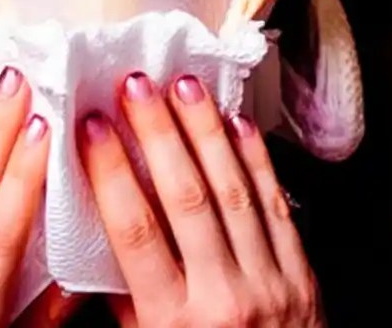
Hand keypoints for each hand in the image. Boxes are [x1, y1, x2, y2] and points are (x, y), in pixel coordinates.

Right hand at [78, 73, 322, 327]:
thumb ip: (127, 304)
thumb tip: (100, 240)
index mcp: (174, 321)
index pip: (135, 233)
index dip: (111, 173)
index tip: (89, 128)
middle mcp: (224, 296)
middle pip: (186, 198)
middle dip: (158, 134)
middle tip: (135, 86)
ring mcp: (270, 282)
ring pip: (234, 191)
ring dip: (206, 133)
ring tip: (183, 87)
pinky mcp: (302, 274)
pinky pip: (277, 206)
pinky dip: (258, 161)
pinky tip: (239, 123)